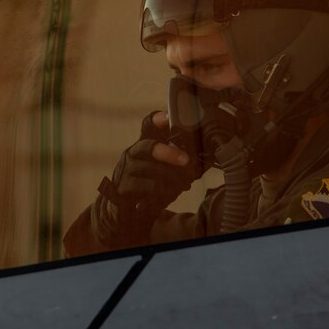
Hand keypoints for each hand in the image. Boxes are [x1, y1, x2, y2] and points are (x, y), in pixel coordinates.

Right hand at [96, 111, 200, 239]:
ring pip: (149, 170)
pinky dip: (162, 192)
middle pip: (148, 146)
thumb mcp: (162, 169)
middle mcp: (133, 153)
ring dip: (171, 178)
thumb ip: (178, 161)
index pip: (147, 125)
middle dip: (169, 153)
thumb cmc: (150, 185)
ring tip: (184, 184)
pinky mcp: (123, 188)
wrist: (127, 210)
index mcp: (144, 144)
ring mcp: (126, 170)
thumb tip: (205, 159)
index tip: (168, 118)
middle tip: (186, 161)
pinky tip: (171, 195)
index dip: (157, 119)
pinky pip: (145, 188)